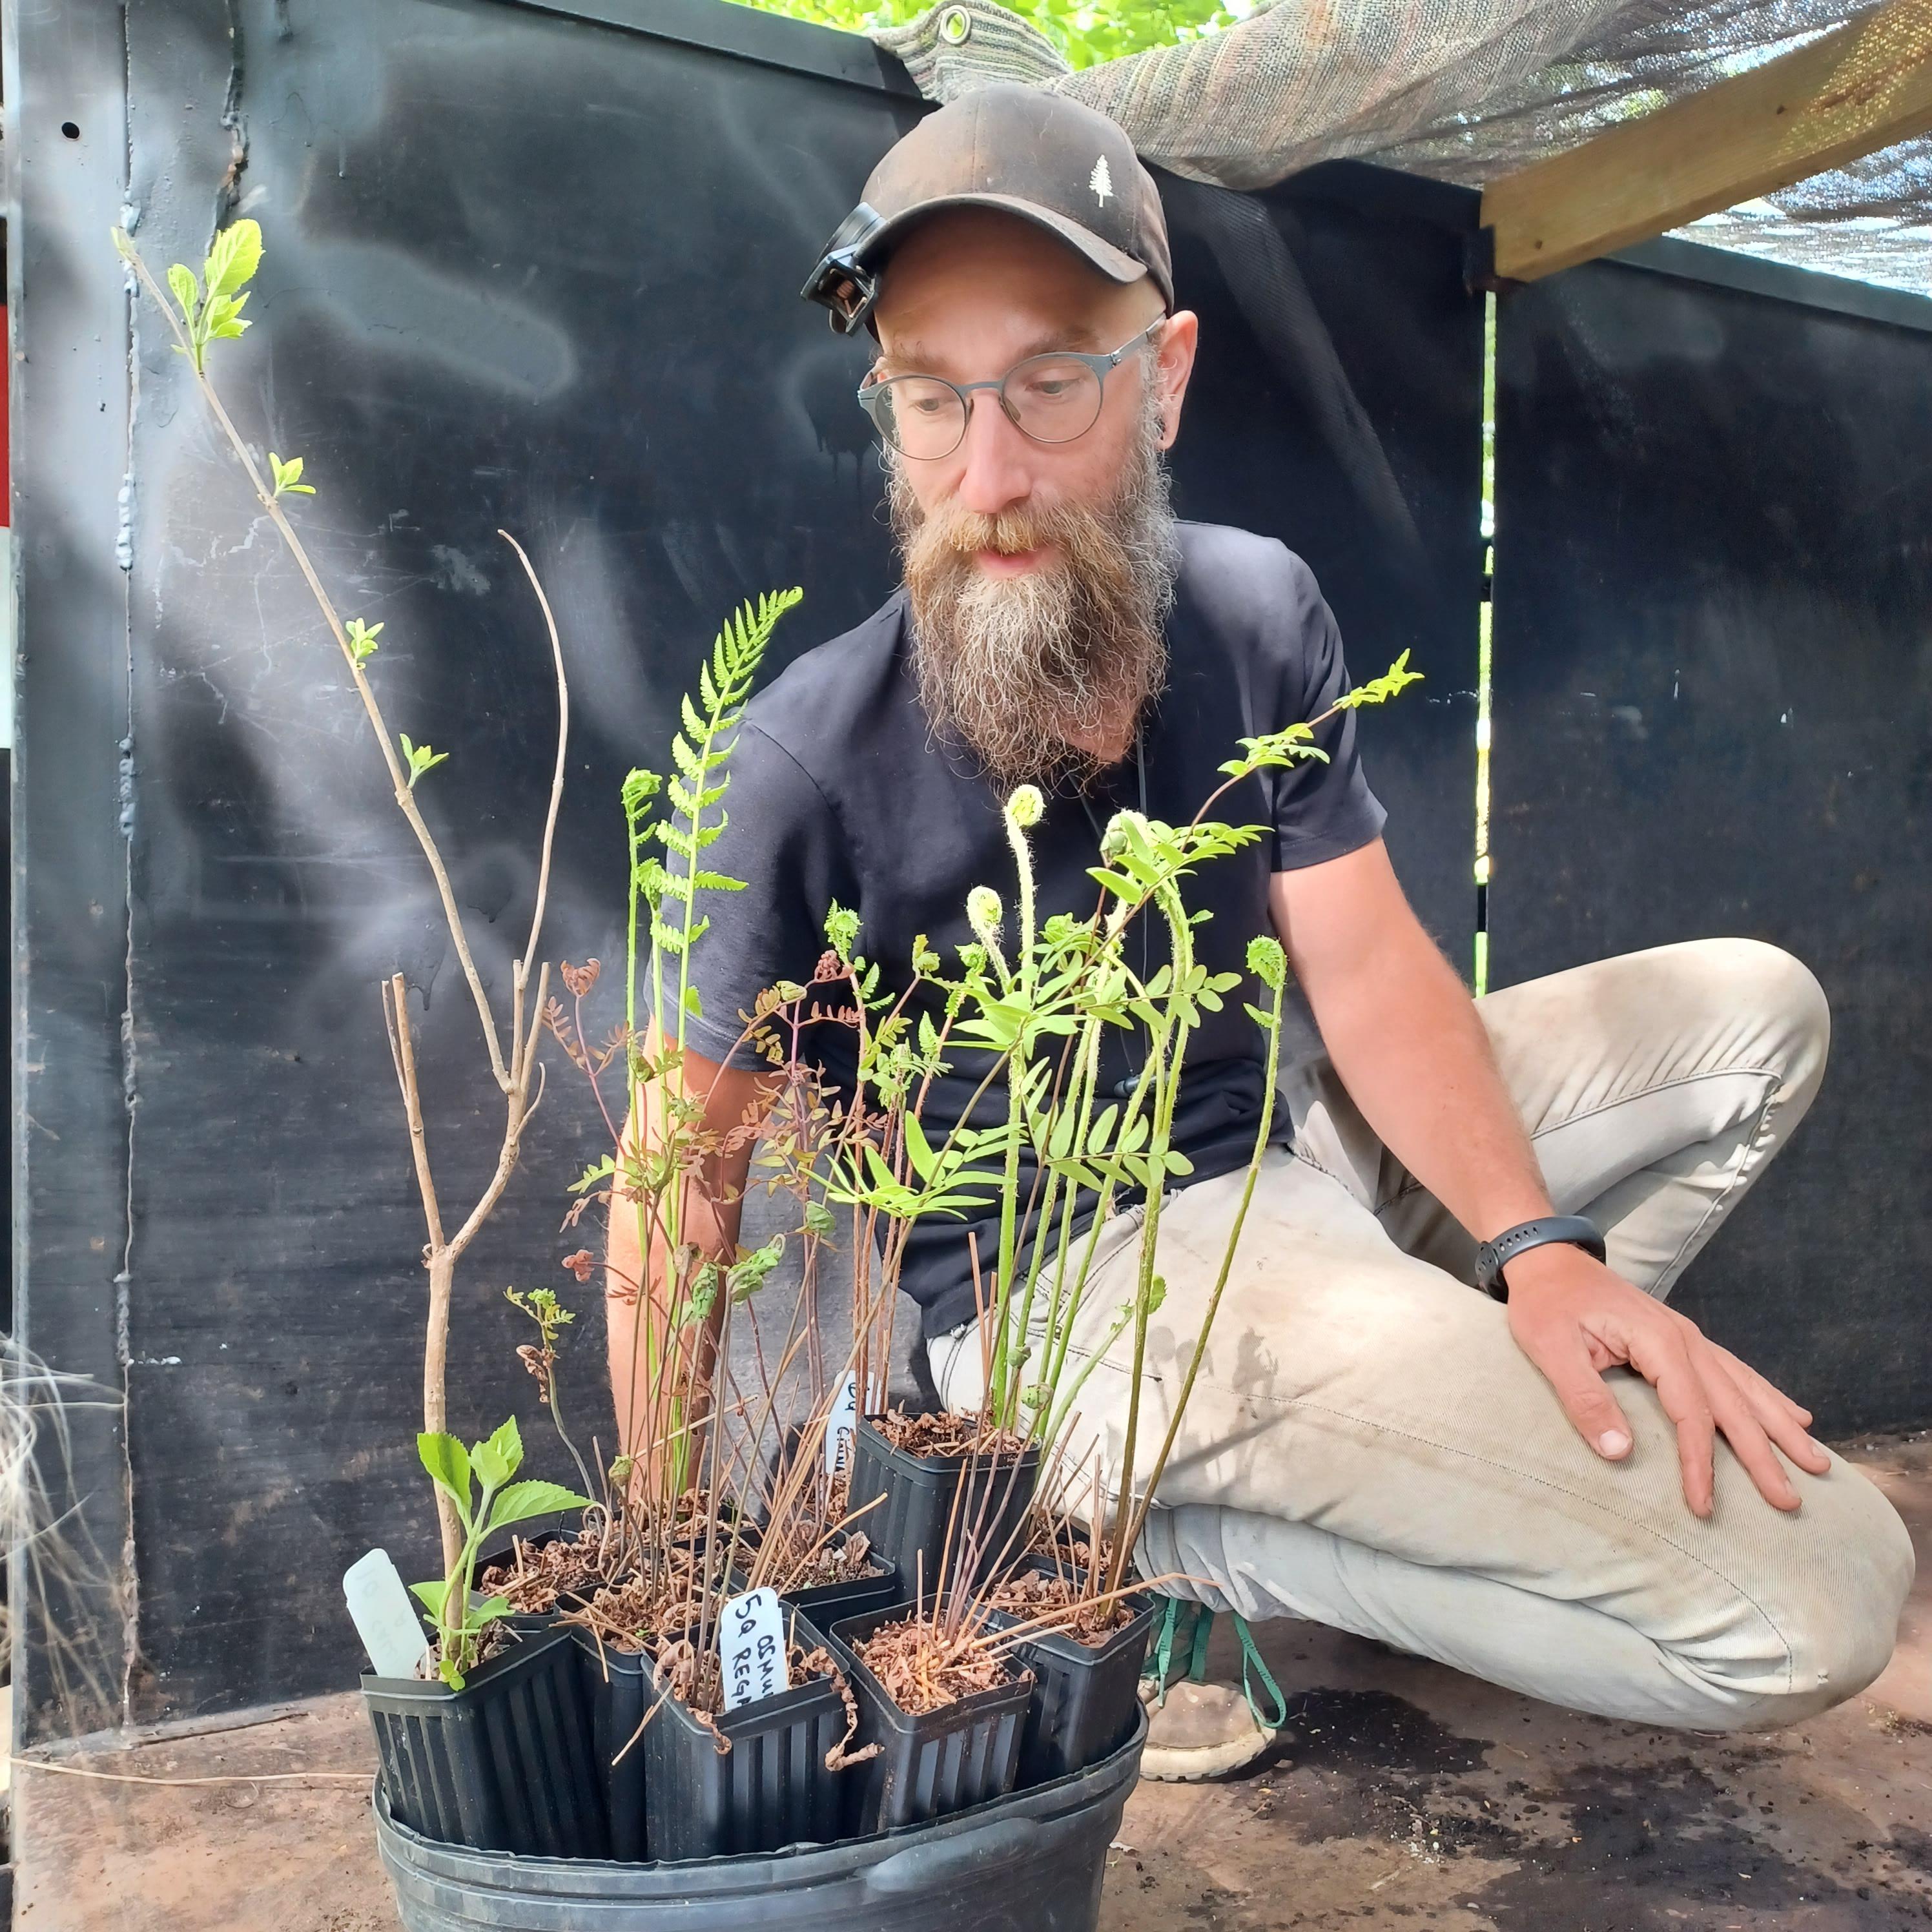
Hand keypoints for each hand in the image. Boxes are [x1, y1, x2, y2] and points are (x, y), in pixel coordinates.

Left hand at [1502, 1244, 1829, 1515]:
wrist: (1549, 1260)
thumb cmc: (1545, 1304)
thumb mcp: (1550, 1349)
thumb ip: (1585, 1399)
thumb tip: (1620, 1453)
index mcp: (1658, 1342)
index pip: (1690, 1413)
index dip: (1700, 1463)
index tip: (1704, 1506)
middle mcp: (1685, 1338)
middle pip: (1732, 1405)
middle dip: (1764, 1455)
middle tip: (1791, 1501)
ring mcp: (1688, 1336)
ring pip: (1745, 1388)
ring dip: (1779, 1427)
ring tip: (1815, 1462)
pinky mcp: (1682, 1339)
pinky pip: (1735, 1372)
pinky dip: (1766, 1396)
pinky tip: (1793, 1415)